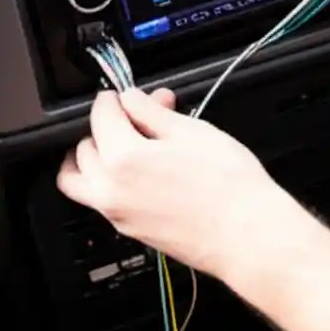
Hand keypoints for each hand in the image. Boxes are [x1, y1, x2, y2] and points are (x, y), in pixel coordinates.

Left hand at [56, 89, 293, 276]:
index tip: (125, 95)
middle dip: (105, 125)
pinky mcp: (131, 230)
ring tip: (118, 145)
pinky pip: (102, 201)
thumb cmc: (229, 186)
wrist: (248, 235)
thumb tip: (133, 100)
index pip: (100, 114)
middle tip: (136, 116)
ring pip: (81, 182)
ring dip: (92, 159)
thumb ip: (152, 112)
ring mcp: (118, 214)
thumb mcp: (191, 131)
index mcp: (122, 158)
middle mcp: (110, 190)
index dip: (114, 98)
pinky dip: (108, 181)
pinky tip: (140, 171)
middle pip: (84, 148)